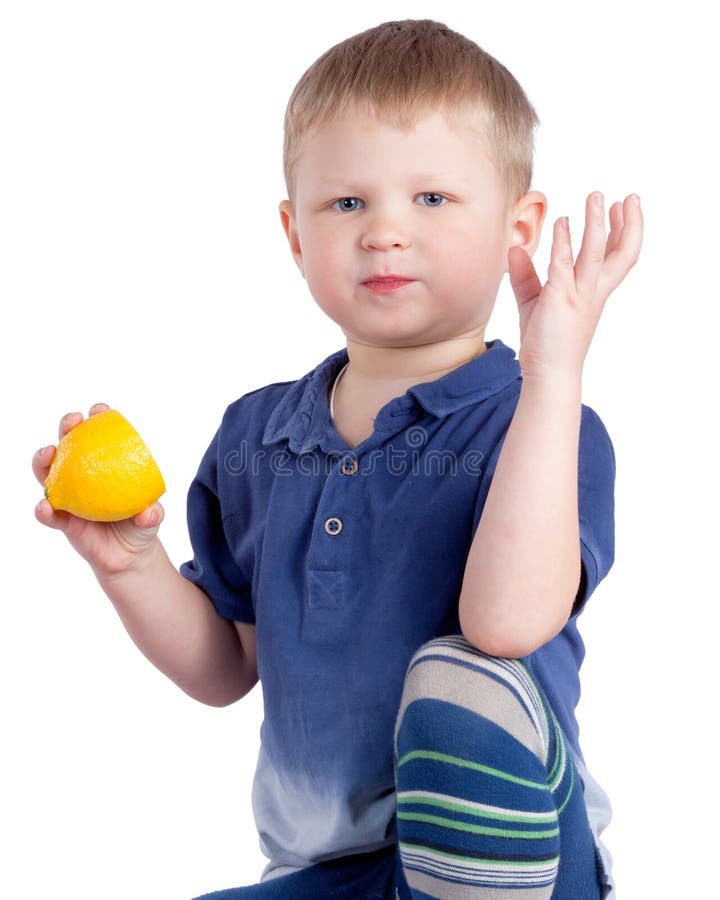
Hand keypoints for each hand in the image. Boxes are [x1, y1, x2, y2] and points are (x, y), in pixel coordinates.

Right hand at [33, 402, 164, 577]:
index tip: (101, 411)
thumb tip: (147, 512)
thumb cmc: (140, 523)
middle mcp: (82, 475)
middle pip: (68, 443)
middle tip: (74, 420)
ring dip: (43, 459)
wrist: (129, 555)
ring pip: (47, 472)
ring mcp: (69, 495)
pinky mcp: (61, 520)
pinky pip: (48, 513)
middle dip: (67, 426)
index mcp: (104, 465)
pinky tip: (45, 507)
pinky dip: (44, 509)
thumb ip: (152, 512)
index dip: (97, 418)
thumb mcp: (152, 516)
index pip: (98, 435)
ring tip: (48, 452)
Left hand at [507, 192, 642, 378]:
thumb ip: (526, 275)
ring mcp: (579, 296)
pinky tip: (563, 222)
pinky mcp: (560, 300)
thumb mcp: (533, 303)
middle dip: (630, 224)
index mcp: (594, 293)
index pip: (617, 258)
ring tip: (597, 196)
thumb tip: (515, 250)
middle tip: (631, 197)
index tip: (621, 208)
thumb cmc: (544, 342)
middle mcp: (593, 292)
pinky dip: (564, 242)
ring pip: (596, 252)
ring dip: (597, 222)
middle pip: (623, 253)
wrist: (548, 373)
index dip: (622, 232)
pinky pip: (564, 265)